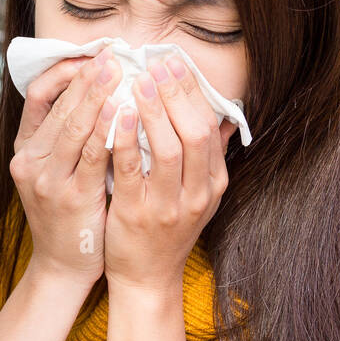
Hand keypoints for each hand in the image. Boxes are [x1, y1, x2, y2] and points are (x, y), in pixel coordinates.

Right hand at [10, 45, 122, 286]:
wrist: (63, 265)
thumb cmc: (68, 215)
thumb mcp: (57, 171)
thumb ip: (70, 137)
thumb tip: (100, 93)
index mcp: (25, 149)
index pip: (38, 96)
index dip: (64, 72)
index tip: (92, 56)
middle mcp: (30, 161)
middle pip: (58, 106)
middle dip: (87, 77)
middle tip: (112, 54)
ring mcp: (47, 179)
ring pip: (73, 126)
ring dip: (98, 95)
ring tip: (119, 72)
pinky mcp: (70, 197)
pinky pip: (91, 156)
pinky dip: (108, 130)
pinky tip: (123, 111)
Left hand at [104, 53, 236, 294]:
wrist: (146, 277)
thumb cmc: (166, 229)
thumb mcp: (197, 194)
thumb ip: (208, 157)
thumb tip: (222, 116)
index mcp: (213, 183)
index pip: (209, 126)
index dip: (192, 92)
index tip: (174, 63)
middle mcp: (196, 194)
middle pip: (194, 133)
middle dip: (176, 94)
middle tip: (157, 64)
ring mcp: (167, 206)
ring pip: (168, 149)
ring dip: (154, 111)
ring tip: (137, 81)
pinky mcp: (136, 215)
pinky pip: (132, 170)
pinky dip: (126, 140)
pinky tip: (117, 116)